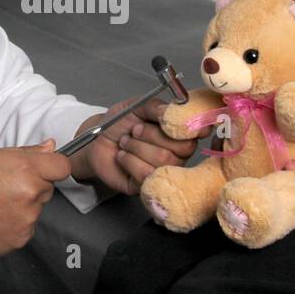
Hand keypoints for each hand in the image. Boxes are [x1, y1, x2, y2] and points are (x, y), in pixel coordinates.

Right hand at [0, 139, 70, 257]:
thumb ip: (27, 152)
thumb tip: (51, 147)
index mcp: (27, 170)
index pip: (63, 167)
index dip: (53, 167)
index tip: (42, 170)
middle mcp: (31, 195)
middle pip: (48, 188)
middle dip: (33, 186)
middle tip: (5, 187)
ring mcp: (27, 220)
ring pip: (37, 209)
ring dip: (24, 206)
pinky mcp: (21, 239)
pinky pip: (27, 227)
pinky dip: (15, 223)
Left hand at [69, 97, 197, 195]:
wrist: (97, 143)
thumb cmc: (119, 125)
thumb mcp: (135, 107)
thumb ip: (154, 107)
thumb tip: (171, 111)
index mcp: (179, 133)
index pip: (198, 133)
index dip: (188, 128)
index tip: (168, 122)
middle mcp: (178, 154)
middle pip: (182, 148)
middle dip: (152, 136)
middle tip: (134, 131)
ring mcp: (166, 172)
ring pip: (163, 161)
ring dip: (137, 148)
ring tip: (125, 143)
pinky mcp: (150, 186)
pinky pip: (147, 176)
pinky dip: (130, 162)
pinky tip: (123, 157)